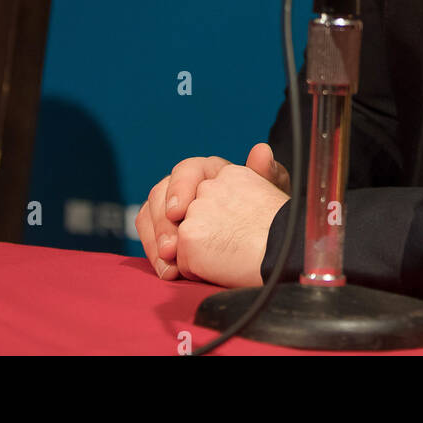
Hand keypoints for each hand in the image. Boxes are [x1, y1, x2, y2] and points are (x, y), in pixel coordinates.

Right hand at [136, 144, 290, 287]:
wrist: (267, 242)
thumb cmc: (268, 212)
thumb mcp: (271, 193)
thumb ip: (266, 173)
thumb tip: (261, 151)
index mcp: (210, 172)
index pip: (186, 170)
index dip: (179, 189)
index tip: (179, 212)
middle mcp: (188, 188)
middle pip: (160, 195)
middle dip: (162, 224)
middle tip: (171, 250)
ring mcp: (175, 211)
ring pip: (150, 216)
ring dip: (155, 242)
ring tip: (168, 267)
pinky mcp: (169, 235)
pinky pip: (151, 239)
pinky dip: (155, 256)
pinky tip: (168, 272)